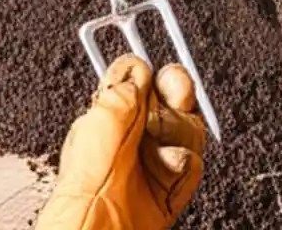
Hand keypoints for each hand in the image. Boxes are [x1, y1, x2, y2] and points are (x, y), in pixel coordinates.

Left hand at [36, 55, 206, 229]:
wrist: (101, 228)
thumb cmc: (87, 184)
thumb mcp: (99, 123)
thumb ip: (122, 90)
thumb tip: (136, 68)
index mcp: (110, 116)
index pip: (137, 81)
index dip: (148, 73)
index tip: (153, 72)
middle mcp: (134, 136)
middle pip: (169, 98)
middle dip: (177, 92)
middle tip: (176, 93)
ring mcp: (155, 159)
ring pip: (188, 126)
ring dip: (181, 131)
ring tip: (163, 144)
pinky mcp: (173, 183)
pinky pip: (195, 160)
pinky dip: (186, 162)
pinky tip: (170, 167)